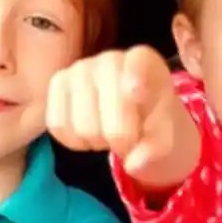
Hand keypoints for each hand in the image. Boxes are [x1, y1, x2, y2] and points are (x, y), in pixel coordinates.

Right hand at [46, 46, 176, 172]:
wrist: (130, 108)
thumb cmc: (150, 116)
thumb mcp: (163, 133)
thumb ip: (156, 148)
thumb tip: (134, 164)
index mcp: (144, 61)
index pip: (137, 64)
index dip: (135, 80)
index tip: (136, 94)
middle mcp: (110, 58)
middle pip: (109, 117)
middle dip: (119, 141)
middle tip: (127, 141)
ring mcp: (80, 68)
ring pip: (81, 126)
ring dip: (96, 142)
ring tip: (108, 133)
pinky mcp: (57, 82)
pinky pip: (57, 125)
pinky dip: (74, 141)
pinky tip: (89, 133)